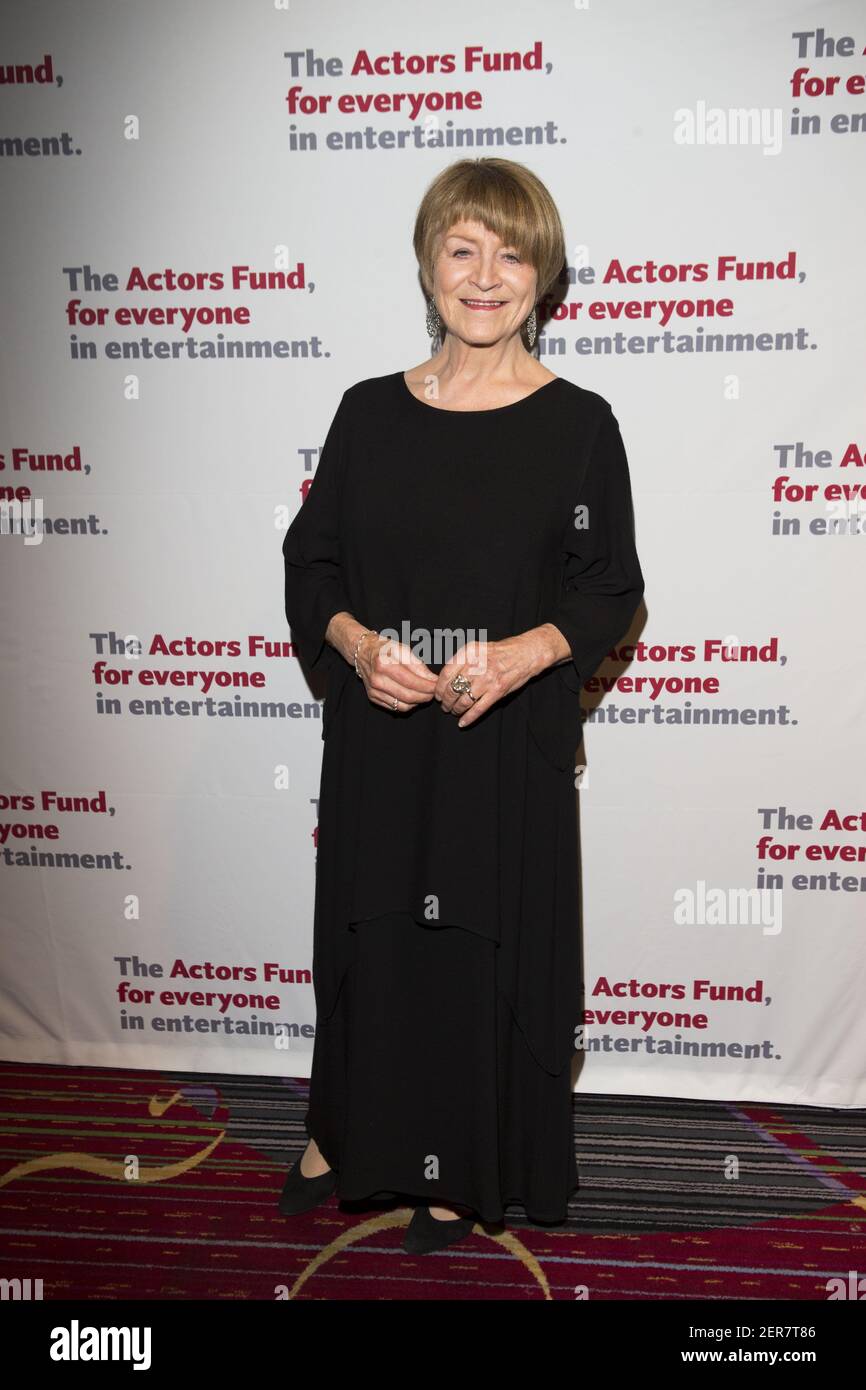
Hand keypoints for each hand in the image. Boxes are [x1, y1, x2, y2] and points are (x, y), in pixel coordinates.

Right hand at [356, 632, 437, 713]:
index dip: (428, 685)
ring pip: (403, 705)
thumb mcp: (402, 648)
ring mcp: (374, 691)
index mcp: (384, 664)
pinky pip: (396, 707)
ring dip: (418, 701)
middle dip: (426, 696)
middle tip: (434, 692)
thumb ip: (418, 664)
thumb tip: (432, 679)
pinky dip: (408, 704)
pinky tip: (413, 696)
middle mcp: (377, 679)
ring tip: (425, 693)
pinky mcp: (373, 697)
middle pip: (408, 696)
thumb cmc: (384, 648)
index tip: (438, 684)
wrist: (363, 652)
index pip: (411, 681)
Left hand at [435, 630, 557, 727]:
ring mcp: (487, 679)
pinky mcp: (497, 691)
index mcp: (469, 652)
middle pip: (452, 689)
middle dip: (446, 700)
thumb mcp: (478, 648)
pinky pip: (478, 708)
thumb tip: (445, 679)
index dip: (439, 687)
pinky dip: (469, 717)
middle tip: (445, 705)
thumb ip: (462, 660)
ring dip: (455, 709)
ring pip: (463, 700)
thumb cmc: (500, 651)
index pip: (446, 673)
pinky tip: (462, 722)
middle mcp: (476, 665)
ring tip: (454, 711)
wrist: (526, 653)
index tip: (438, 693)